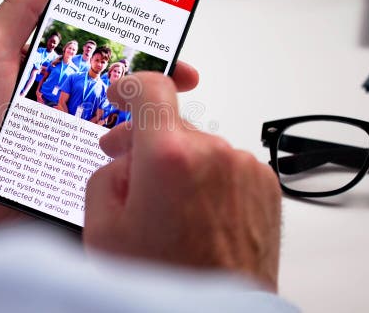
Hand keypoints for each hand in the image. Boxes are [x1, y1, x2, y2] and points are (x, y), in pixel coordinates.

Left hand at [0, 0, 200, 226]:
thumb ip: (18, 9)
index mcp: (46, 68)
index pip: (101, 52)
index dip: (133, 46)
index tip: (165, 42)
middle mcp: (60, 101)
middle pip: (118, 91)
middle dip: (152, 87)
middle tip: (180, 85)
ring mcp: (63, 139)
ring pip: (116, 130)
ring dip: (142, 126)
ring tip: (165, 123)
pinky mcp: (61, 173)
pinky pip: (100, 169)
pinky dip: (123, 164)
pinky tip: (143, 159)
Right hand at [83, 73, 281, 290]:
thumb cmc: (166, 282)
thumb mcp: (103, 230)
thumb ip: (105, 176)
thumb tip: (123, 160)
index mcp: (169, 156)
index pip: (151, 89)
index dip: (130, 86)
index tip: (121, 94)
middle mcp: (213, 153)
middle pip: (172, 125)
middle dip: (146, 143)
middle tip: (125, 168)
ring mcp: (244, 169)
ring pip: (199, 148)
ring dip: (179, 165)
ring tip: (165, 209)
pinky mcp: (266, 186)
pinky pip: (226, 167)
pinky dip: (208, 180)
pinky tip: (194, 216)